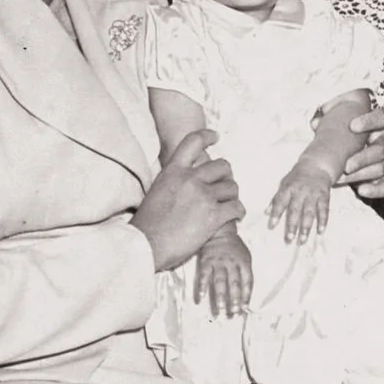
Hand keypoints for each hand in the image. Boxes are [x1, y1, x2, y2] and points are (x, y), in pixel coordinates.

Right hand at [132, 130, 241, 270]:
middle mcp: (190, 179)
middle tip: (223, 188)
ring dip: (232, 196)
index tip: (216, 137)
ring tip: (228, 206)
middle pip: (222, 166)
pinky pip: (237, 207)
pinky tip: (235, 216)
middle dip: (226, 177)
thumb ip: (175, 181)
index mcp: (173, 171)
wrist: (145, 246)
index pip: (193, 142)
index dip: (207, 136)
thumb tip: (186, 178)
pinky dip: (239, 212)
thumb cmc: (147, 224)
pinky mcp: (213, 215)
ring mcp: (203, 196)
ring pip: (232, 187)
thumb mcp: (157, 191)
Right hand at [194, 230, 254, 317]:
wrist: (220, 231)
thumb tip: (245, 295)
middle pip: (234, 284)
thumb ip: (245, 273)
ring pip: (220, 282)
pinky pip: (204, 276)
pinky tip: (201, 298)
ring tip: (220, 310)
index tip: (244, 308)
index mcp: (244, 263)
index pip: (247, 282)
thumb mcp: (245, 257)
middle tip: (233, 313)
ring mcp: (219, 263)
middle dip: (234, 300)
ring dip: (220, 297)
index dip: (246, 296)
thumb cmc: (234, 248)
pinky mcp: (206, 262)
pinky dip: (202, 287)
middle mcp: (232, 263)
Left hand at [269, 165, 332, 242]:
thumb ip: (276, 198)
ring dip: (306, 227)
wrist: (317, 165)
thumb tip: (266, 212)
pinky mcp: (324, 196)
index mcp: (288, 188)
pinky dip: (323, 221)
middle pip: (295, 210)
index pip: (280, 202)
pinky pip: (324, 210)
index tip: (271, 226)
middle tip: (289, 239)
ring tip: (302, 240)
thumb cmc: (297, 177)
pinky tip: (320, 231)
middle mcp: (301, 191)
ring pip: (309, 213)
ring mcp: (313, 194)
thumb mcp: (284, 183)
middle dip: (292, 225)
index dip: (276, 214)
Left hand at [327, 93, 383, 190]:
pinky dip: (376, 189)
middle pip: (382, 147)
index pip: (381, 118)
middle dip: (363, 157)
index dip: (369, 122)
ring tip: (344, 177)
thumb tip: (317, 123)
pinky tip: (361, 190)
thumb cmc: (346, 132)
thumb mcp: (338, 119)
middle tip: (346, 165)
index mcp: (379, 124)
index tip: (352, 126)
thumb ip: (330, 114)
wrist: (351, 152)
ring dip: (363, 174)